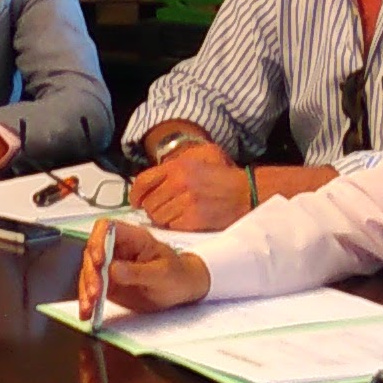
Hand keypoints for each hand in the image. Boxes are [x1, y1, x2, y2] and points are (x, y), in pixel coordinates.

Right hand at [75, 218, 209, 317]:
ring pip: (88, 272)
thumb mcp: (162, 274)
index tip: (98, 260)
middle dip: (90, 273)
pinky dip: (87, 300)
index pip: (107, 228)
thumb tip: (113, 269)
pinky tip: (87, 312)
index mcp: (133, 238)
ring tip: (89, 307)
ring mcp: (110, 265)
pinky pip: (92, 288)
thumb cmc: (177, 275)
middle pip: (92, 252)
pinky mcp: (107, 282)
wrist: (182, 290)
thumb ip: (138, 272)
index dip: (97, 240)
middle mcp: (118, 249)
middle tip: (95, 292)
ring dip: (85, 289)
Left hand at [126, 144, 255, 231]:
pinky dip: (175, 225)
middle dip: (153, 208)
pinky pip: (172, 226)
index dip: (135, 194)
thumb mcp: (201, 157)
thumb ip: (177, 163)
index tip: (135, 201)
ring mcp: (185, 203)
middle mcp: (178, 183)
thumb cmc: (225, 176)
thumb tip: (155, 174)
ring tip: (176, 214)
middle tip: (163, 208)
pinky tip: (185, 220)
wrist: (247, 193)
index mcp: (178, 167)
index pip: (143, 181)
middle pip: (149, 203)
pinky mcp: (192, 220)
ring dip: (164, 218)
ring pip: (158, 216)